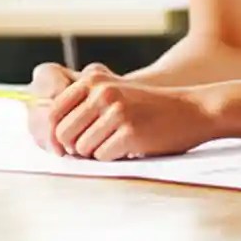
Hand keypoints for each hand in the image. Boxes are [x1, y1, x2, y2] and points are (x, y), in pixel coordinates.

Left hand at [50, 71, 215, 160]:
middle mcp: (101, 93)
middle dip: (75, 147)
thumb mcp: (114, 94)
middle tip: (95, 147)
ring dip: (96, 153)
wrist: (192, 110)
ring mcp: (115, 112)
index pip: (54, 112)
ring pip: (82, 149)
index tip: (65, 145)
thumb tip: (49, 132)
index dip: (56, 133)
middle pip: (63, 133)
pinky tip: (129, 147)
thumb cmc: (149, 108)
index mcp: (93, 81)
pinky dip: (113, 158)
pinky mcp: (129, 133)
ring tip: (116, 143)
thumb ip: (83, 105)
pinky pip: (102, 157)